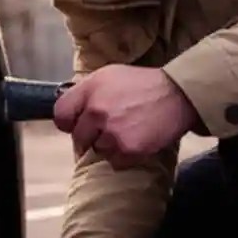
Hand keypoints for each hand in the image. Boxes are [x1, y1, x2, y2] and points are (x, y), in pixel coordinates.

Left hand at [55, 65, 197, 168]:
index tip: (79, 124)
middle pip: (79, 138)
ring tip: (127, 131)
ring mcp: (111, 133)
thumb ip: (85, 92)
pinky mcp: (127, 150)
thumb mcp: (108, 75)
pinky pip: (114, 162)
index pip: (60, 116)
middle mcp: (96, 112)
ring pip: (98, 151)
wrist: (177, 95)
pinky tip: (135, 140)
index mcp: (89, 91)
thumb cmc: (141, 85)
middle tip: (110, 128)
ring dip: (109, 146)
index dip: (69, 123)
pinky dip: (124, 156)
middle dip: (91, 136)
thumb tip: (71, 113)